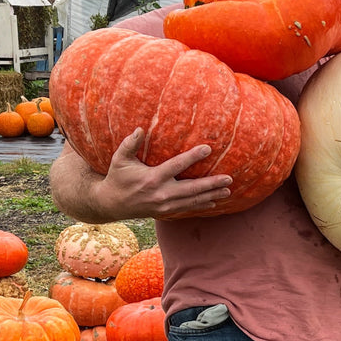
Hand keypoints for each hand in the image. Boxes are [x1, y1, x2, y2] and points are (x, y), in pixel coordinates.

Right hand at [50, 131, 232, 221]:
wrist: (111, 204)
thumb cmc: (117, 177)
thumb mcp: (119, 159)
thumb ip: (130, 144)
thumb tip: (141, 129)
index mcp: (152, 179)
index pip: (177, 166)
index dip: (193, 157)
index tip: (208, 149)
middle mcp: (161, 194)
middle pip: (192, 189)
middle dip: (211, 184)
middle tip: (229, 179)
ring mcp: (164, 205)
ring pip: (192, 201)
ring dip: (211, 196)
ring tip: (227, 191)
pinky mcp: (165, 212)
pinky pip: (186, 208)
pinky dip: (200, 206)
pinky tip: (213, 202)